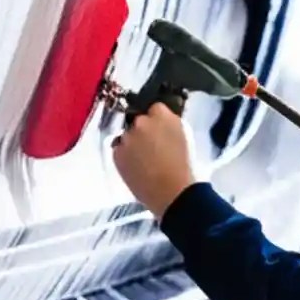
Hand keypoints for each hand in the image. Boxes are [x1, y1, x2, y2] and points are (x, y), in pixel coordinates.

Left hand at [112, 102, 196, 217]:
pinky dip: (125, 156)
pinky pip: (119, 149)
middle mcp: (142, 122)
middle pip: (139, 120)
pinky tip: (136, 167)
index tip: (159, 129)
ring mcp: (127, 137)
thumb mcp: (182, 137)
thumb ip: (169, 123)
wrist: (171, 192)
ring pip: (127, 135)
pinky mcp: (117, 153)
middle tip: (151, 146)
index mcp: (162, 116)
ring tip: (144, 160)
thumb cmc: (182, 167)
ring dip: (133, 143)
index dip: (157, 119)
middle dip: (143, 130)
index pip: (155, 107)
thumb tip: (160, 120)